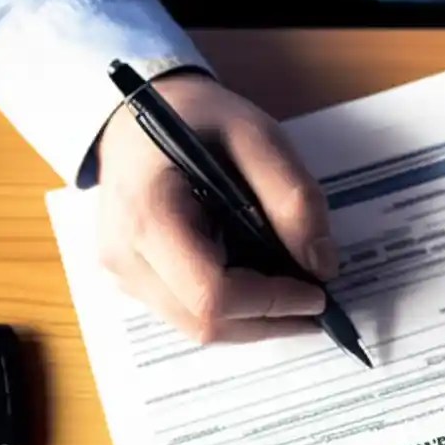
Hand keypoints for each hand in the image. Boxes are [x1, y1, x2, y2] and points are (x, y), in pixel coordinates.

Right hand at [96, 70, 336, 342]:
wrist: (138, 116)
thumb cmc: (195, 119)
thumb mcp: (256, 137)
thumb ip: (293, 197)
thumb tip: (322, 266)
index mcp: (149, 216)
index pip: (212, 294)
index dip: (272, 303)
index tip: (317, 294)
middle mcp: (125, 257)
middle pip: (206, 323)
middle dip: (269, 319)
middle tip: (317, 301)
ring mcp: (123, 274)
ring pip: (198, 328)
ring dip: (254, 320)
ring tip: (294, 293)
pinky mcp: (133, 281)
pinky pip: (188, 314)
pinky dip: (233, 310)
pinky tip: (261, 285)